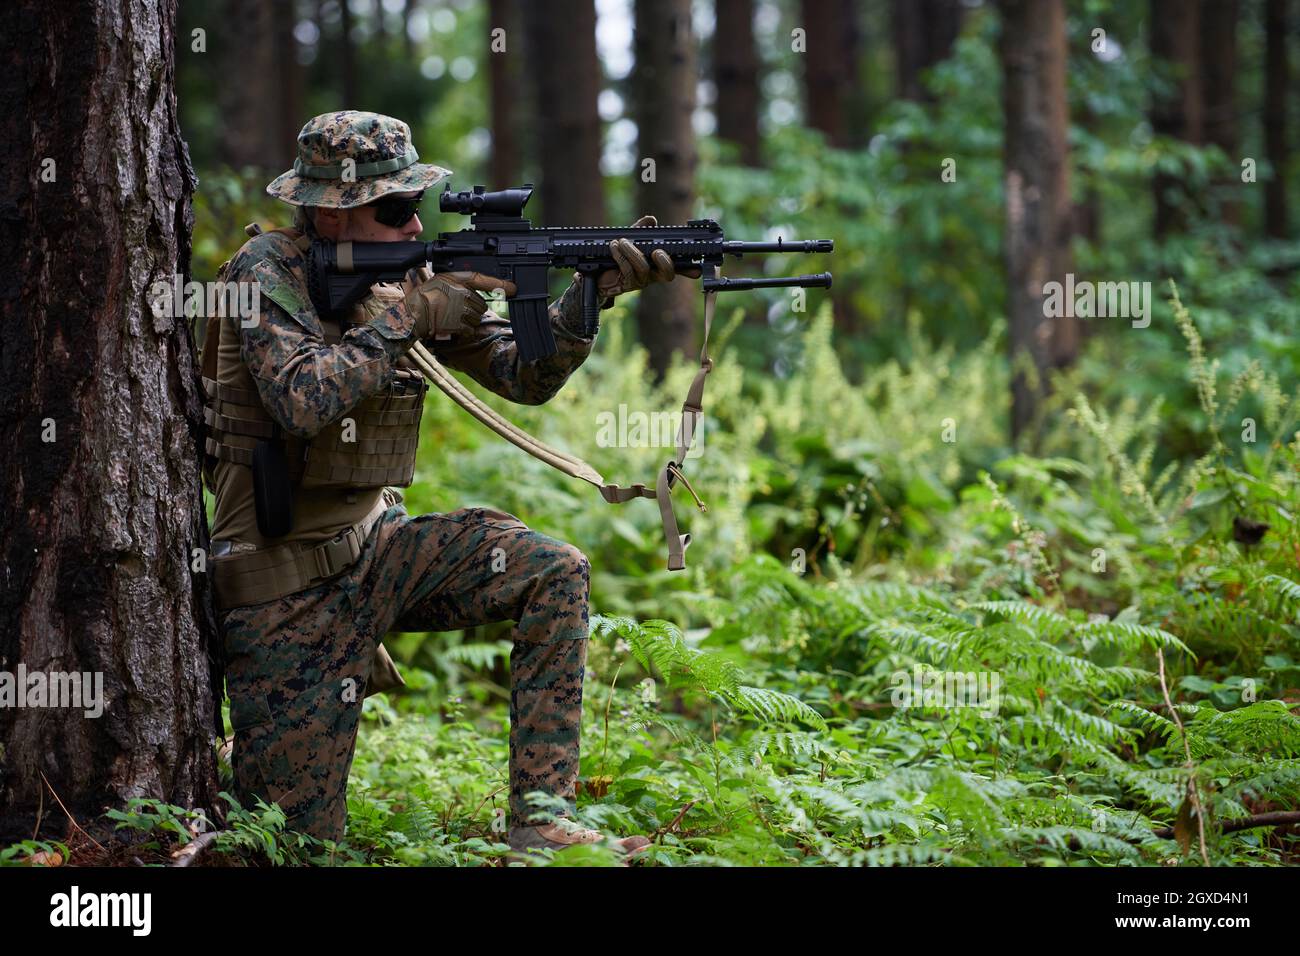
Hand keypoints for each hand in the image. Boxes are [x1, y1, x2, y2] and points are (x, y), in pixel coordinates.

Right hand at [370, 268, 516, 341]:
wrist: (412, 315)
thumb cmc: (424, 298)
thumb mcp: (441, 281)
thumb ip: (458, 282)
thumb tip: (474, 288)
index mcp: (456, 280)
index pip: (482, 279)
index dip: (500, 283)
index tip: (514, 288)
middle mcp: (461, 294)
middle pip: (481, 304)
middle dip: (473, 308)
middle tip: (456, 310)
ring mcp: (461, 310)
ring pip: (477, 317)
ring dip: (468, 319)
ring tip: (451, 317)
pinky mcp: (460, 324)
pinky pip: (470, 328)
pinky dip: (464, 330)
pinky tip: (452, 326)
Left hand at [594, 215, 702, 302]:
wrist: (598, 272)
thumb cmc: (618, 255)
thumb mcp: (630, 239)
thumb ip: (641, 229)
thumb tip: (652, 219)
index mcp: (658, 264)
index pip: (678, 267)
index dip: (689, 269)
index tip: (697, 269)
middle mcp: (653, 275)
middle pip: (668, 274)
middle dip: (665, 262)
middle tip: (657, 251)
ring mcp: (641, 281)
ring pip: (643, 268)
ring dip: (632, 252)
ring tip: (621, 241)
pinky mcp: (627, 284)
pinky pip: (627, 270)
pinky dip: (620, 256)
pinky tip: (613, 246)